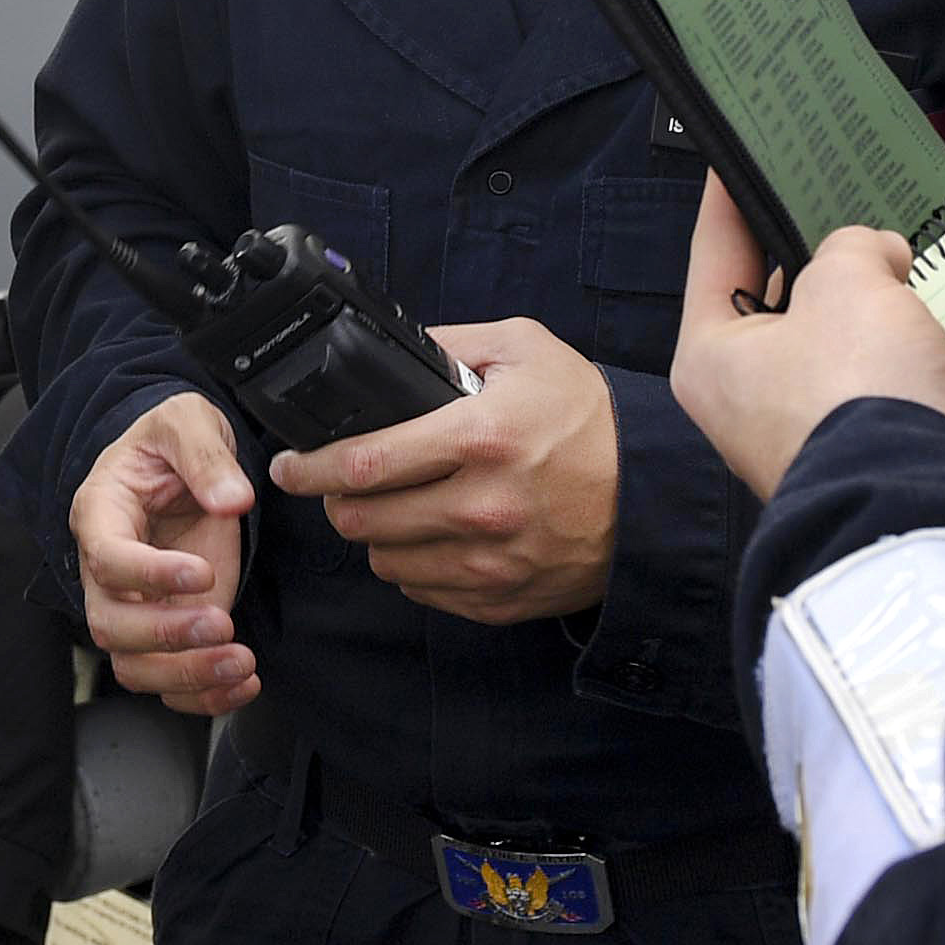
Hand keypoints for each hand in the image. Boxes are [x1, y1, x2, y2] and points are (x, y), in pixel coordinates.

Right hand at [72, 393, 260, 714]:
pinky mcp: (167, 627)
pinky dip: (202, 695)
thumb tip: (231, 499)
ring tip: (242, 665)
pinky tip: (242, 684)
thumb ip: (206, 455)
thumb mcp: (188, 421)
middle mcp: (107, 569)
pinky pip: (167, 680)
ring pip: (134, 665)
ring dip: (186, 675)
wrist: (180, 462)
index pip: (107, 558)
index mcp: (101, 513)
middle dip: (165, 636)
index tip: (202, 573)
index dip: (149, 574)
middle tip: (222, 624)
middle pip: (110, 625)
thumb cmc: (172, 439)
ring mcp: (137, 605)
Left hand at [273, 327, 620, 624]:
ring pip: (386, 561)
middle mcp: (481, 507)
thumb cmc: (588, 416)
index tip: (289, 465)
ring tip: (393, 508)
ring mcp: (492, 561)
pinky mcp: (502, 599)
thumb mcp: (526, 349)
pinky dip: (416, 566)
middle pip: (361, 520)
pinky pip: (425, 592)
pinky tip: (433, 537)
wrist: (656, 493)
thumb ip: (450, 345)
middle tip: (340, 484)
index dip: (309, 468)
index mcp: (480, 438)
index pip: (362, 463)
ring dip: (377, 535)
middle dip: (336, 501)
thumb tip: (384, 352)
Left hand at [671, 180, 944, 503]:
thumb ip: (854, 246)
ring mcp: (804, 433)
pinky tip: (925, 323)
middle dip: (813, 252)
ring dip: (865, 307)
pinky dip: (898, 352)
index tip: (733, 155)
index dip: (730, 195)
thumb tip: (877, 258)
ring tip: (896, 256)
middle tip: (839, 198)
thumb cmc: (859, 391)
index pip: (715, 251)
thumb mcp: (847, 279)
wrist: (922, 506)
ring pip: (832, 341)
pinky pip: (875, 381)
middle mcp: (744, 401)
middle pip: (775, 299)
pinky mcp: (862, 452)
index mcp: (710, 355)